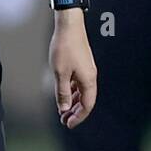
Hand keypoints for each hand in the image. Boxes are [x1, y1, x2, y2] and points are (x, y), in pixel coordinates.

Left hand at [49, 11, 96, 127]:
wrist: (69, 26)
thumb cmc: (64, 48)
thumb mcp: (60, 74)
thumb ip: (62, 93)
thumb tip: (64, 109)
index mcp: (88, 81)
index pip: (87, 105)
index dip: (78, 117)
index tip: (67, 124)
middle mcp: (90, 76)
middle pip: (86, 100)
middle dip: (75, 111)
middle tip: (63, 120)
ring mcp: (87, 70)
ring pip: (82, 92)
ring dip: (73, 102)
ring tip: (62, 109)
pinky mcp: (82, 64)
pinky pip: (79, 83)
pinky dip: (72, 91)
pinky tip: (64, 93)